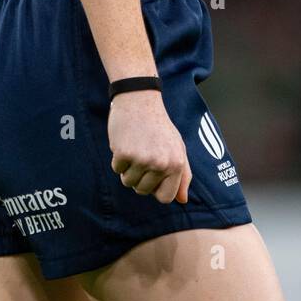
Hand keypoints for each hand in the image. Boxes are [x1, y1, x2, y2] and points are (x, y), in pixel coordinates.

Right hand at [107, 90, 191, 204]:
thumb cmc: (159, 125)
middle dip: (140, 178)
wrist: (139, 99)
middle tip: (143, 154)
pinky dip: (118, 158)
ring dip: (128, 169)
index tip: (153, 174)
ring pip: (128, 182)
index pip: (165, 198)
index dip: (156, 189)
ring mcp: (142, 159)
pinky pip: (117, 169)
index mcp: (177, 164)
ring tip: (135, 147)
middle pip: (144, 191)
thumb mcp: (178, 147)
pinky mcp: (124, 153)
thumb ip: (183, 174)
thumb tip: (183, 200)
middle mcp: (161, 164)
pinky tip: (125, 141)